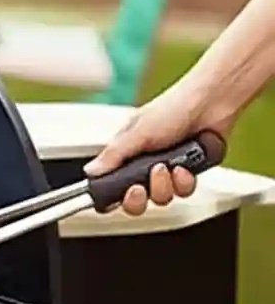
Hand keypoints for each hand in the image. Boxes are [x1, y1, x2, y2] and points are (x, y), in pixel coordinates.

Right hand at [82, 82, 234, 214]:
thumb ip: (113, 155)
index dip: (115, 196)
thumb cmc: (174, 107)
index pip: (112, 186)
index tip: (122, 193)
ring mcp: (166, 172)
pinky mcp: (187, 174)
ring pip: (160, 197)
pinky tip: (184, 167)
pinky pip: (183, 192)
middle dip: (139, 197)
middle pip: (135, 201)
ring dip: (164, 185)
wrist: (212, 103)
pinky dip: (184, 181)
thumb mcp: (136, 132)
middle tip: (140, 187)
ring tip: (167, 167)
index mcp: (126, 154)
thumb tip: (91, 171)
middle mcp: (144, 166)